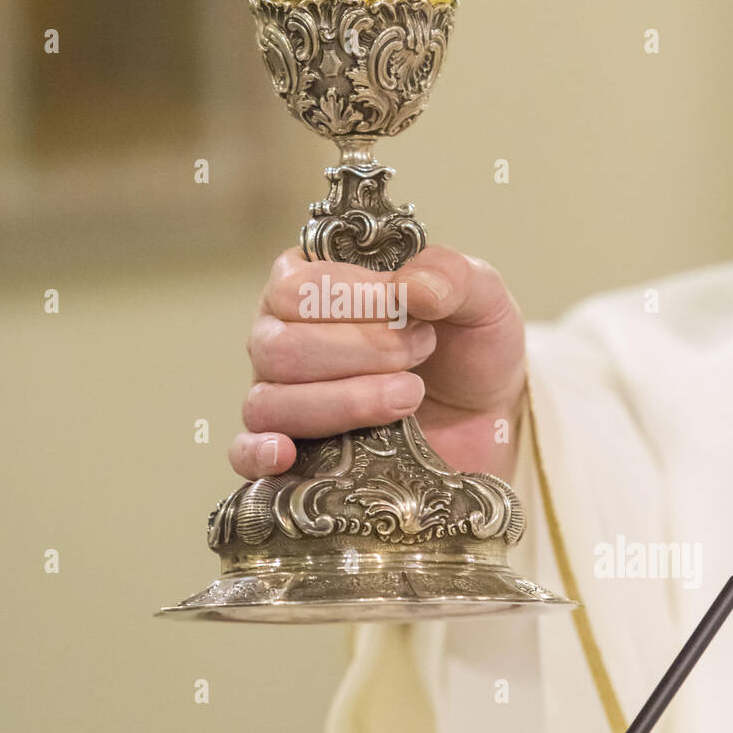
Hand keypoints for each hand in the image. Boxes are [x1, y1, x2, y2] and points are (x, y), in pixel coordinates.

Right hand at [228, 245, 526, 482]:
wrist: (487, 420)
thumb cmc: (468, 347)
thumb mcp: (479, 298)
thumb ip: (451, 276)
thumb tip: (409, 288)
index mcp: (310, 287)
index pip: (295, 287)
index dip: (353, 301)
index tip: (409, 310)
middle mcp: (281, 339)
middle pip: (279, 347)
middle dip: (360, 351)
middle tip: (420, 353)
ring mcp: (280, 400)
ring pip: (270, 402)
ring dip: (345, 401)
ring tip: (408, 397)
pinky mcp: (293, 455)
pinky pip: (245, 455)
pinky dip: (260, 454)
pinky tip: (290, 453)